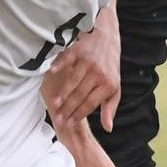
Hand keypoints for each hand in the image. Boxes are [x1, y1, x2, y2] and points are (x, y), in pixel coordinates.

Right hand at [41, 3, 121, 130]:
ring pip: (73, 81)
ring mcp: (89, 61)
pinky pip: (68, 60)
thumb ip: (110, 108)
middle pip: (80, 95)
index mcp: (108, 84)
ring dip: (63, 93)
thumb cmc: (109, 67)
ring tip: (55, 105)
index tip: (69, 123)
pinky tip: (52, 73)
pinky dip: (59, 65)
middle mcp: (99, 73)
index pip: (91, 103)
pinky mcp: (80, 50)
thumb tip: (108, 128)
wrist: (107, 38)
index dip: (79, 114)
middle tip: (58, 120)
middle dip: (68, 109)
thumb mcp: (114, 88)